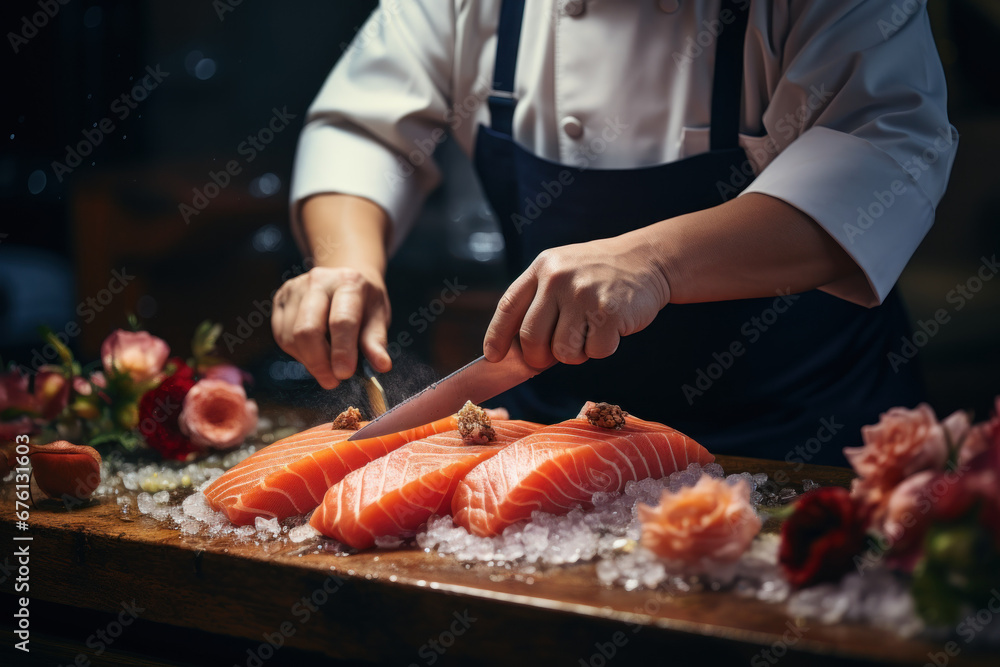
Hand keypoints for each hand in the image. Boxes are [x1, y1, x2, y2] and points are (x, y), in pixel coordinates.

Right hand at [272, 266, 390, 388]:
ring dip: (308, 361)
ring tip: (326, 365)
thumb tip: (382, 366)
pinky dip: (297, 353)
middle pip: (308, 329)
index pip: (342, 320)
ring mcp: (295, 288)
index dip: (342, 351)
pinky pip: (281, 336)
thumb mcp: (378, 318)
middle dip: (319, 362)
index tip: (344, 375)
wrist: (345, 277)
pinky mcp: (280, 298)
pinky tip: (313, 353)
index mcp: (349, 282)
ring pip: (291, 336)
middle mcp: (319, 281)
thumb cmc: (364, 303)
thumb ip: (376, 342)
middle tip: (332, 381)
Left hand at [483, 232, 670, 367]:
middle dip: (538, 357)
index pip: (509, 307)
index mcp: (542, 268)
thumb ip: (539, 301)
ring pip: (563, 351)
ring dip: (575, 353)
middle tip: (549, 358)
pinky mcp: (609, 312)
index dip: (496, 336)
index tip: (493, 356)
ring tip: (588, 333)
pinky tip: (610, 328)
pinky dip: (602, 348)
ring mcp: (584, 294)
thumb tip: (517, 350)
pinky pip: (595, 352)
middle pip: (531, 338)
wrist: (647, 260)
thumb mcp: (563, 272)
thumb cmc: (599, 275)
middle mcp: (559, 278)